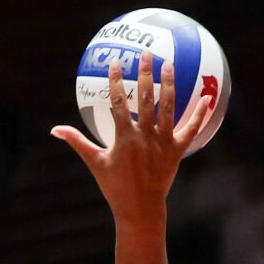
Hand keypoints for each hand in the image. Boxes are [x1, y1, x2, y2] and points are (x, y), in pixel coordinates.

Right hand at [50, 50, 214, 227]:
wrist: (140, 209)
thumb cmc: (114, 186)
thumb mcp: (94, 162)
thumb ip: (77, 142)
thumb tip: (54, 130)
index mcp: (123, 138)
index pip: (118, 102)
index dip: (116, 81)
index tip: (116, 62)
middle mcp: (144, 137)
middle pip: (146, 99)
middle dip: (145, 74)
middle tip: (148, 54)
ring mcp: (162, 143)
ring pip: (168, 109)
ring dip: (169, 85)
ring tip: (169, 65)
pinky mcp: (177, 151)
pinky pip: (191, 129)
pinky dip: (200, 114)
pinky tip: (208, 97)